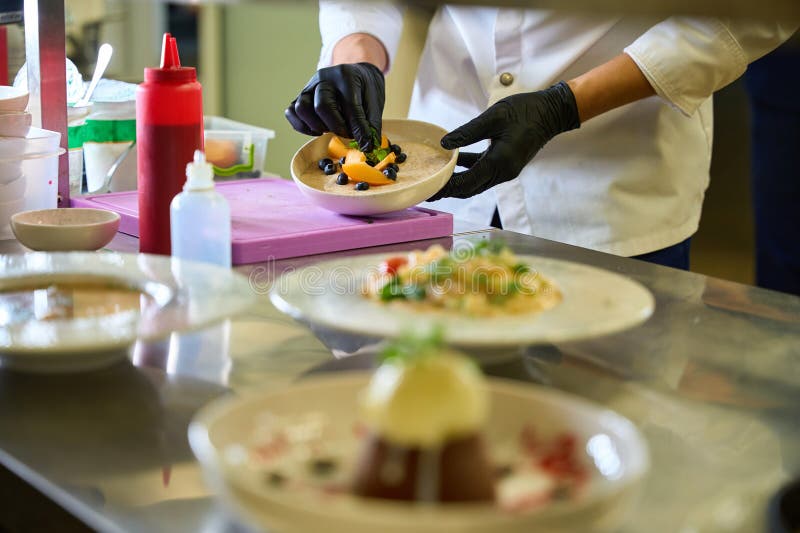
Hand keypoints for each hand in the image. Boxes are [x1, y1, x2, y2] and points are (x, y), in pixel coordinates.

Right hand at [285, 62, 384, 151]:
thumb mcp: (375, 102)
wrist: (357, 75)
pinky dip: (302, 126)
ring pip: (302, 108)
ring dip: (316, 125)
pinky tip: (317, 130)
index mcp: (346, 76)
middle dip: (336, 127)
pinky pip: (292, 112)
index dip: (357, 128)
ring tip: (330, 130)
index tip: (365, 143)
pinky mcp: (301, 96)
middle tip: (347, 134)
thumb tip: (367, 146)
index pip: (349, 105)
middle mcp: (324, 78)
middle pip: (322, 107)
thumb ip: (370, 124)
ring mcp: (309, 86)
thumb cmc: (365, 89)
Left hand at [429, 81, 579, 200]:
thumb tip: (444, 143)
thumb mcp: (494, 117)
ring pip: (476, 183)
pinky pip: (483, 172)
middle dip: (448, 190)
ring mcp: (505, 170)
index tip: (430, 188)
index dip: (447, 186)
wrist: (551, 113)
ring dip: (457, 182)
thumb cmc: (525, 111)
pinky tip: (454, 160)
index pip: (467, 182)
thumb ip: (468, 132)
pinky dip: (468, 170)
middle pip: (470, 188)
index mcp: (500, 163)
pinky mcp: (506, 164)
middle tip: (427, 189)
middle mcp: (503, 172)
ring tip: (436, 178)